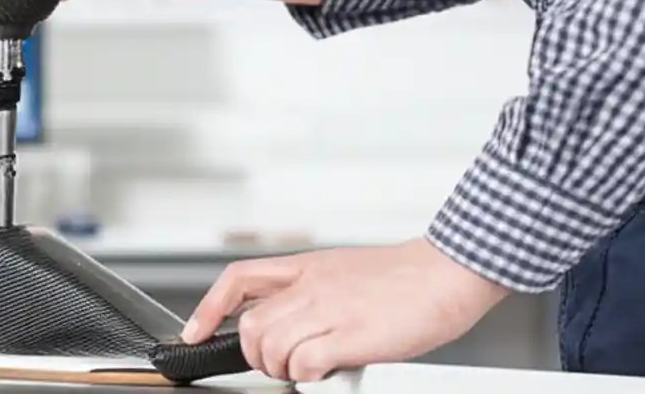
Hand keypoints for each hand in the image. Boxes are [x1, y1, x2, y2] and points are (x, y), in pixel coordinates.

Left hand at [181, 238, 508, 381]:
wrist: (449, 271)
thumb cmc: (406, 279)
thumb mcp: (344, 273)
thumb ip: (312, 292)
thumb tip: (287, 323)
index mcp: (307, 267)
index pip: (239, 279)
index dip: (210, 307)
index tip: (195, 332)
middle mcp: (312, 285)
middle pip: (251, 324)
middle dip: (256, 356)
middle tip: (280, 366)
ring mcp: (331, 308)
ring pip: (271, 344)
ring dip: (282, 369)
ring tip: (307, 371)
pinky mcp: (354, 334)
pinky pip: (306, 362)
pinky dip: (308, 376)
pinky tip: (326, 372)